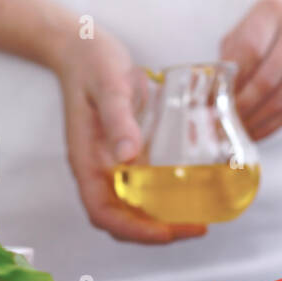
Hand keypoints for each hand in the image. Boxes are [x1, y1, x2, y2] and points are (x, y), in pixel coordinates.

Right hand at [52, 31, 207, 242]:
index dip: (133, 229)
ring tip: (197, 218)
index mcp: (87, 161)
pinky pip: (144, 187)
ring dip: (163, 220)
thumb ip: (118, 119)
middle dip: (156, 232)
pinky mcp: (127, 156)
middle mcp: (99, 170)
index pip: (103, 212)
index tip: (165, 231)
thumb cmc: (92, 64)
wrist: (84, 48)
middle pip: (121, 219)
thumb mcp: (109, 86)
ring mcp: (112, 165)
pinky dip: (165, 198)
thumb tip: (129, 156)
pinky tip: (190, 193)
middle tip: (196, 227)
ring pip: (134, 208)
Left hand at [220, 0, 281, 139]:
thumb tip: (215, 94)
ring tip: (239, 132)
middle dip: (242, 108)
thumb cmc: (281, 20)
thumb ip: (234, 52)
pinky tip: (259, 131)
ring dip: (257, 122)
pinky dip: (274, 125)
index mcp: (273, 12)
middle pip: (266, 81)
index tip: (217, 100)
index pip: (249, 52)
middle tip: (225, 123)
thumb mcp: (254, 22)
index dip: (232, 82)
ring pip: (281, 101)